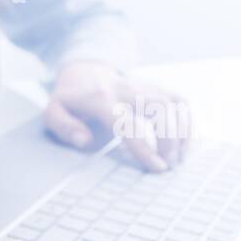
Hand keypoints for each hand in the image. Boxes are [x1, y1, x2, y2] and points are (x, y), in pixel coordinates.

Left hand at [45, 61, 191, 171]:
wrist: (84, 73)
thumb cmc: (70, 101)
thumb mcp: (53, 113)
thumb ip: (64, 127)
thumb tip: (85, 141)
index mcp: (100, 98)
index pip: (127, 122)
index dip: (144, 146)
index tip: (157, 167)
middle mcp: (126, 88)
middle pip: (158, 108)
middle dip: (169, 139)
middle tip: (170, 166)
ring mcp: (144, 85)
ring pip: (174, 102)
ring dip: (182, 132)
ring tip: (179, 159)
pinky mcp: (156, 87)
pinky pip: (180, 100)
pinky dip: (187, 121)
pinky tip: (184, 143)